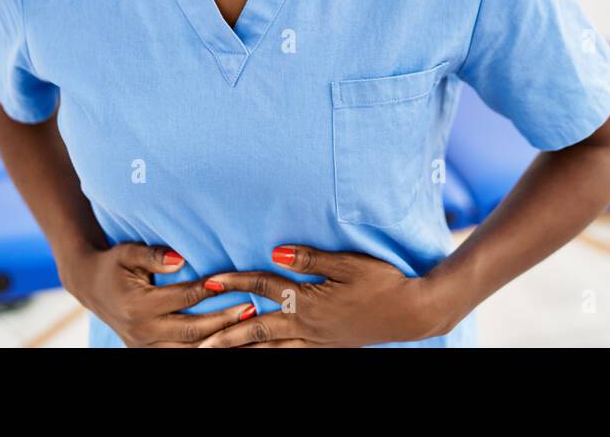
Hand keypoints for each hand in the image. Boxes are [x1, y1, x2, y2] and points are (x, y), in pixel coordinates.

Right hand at [62, 243, 257, 346]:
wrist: (90, 286)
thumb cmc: (114, 264)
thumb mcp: (127, 252)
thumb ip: (152, 255)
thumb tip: (179, 258)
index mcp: (137, 305)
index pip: (182, 299)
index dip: (209, 291)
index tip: (235, 284)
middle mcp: (140, 331)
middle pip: (190, 330)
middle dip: (223, 321)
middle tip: (251, 309)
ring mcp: (143, 345)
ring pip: (188, 349)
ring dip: (218, 341)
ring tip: (246, 330)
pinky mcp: (147, 352)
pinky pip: (180, 354)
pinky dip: (204, 348)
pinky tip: (227, 342)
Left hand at [196, 245, 454, 347]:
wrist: (411, 312)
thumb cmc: (382, 282)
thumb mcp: (347, 263)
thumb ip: (309, 259)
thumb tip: (274, 252)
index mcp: (308, 301)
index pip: (264, 287)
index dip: (236, 281)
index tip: (210, 281)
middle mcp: (307, 325)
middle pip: (256, 331)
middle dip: (224, 334)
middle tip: (198, 339)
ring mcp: (316, 340)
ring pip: (270, 350)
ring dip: (242, 351)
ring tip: (218, 353)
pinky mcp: (326, 347)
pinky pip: (290, 356)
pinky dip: (270, 358)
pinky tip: (262, 357)